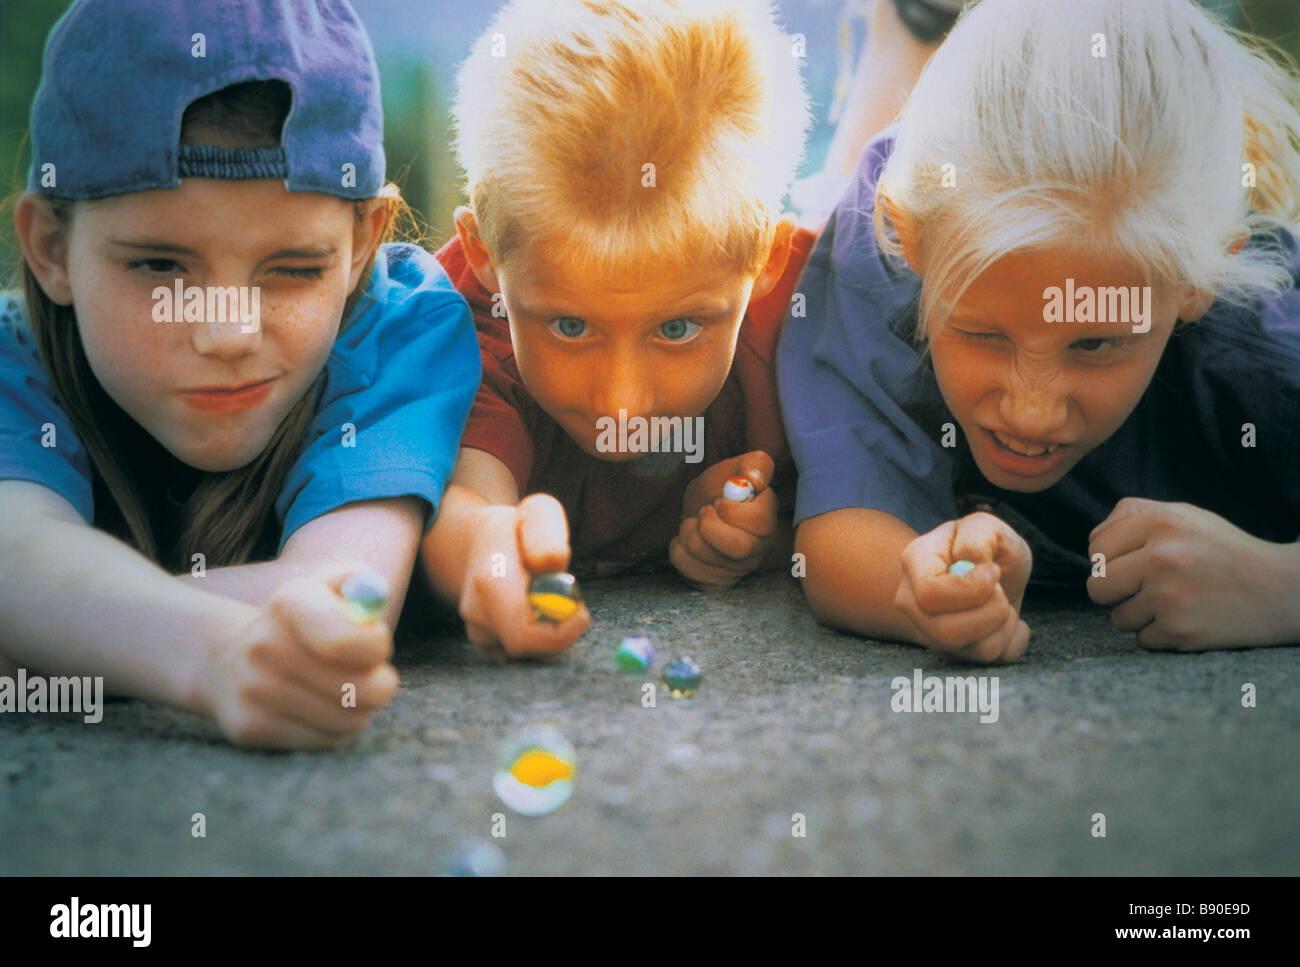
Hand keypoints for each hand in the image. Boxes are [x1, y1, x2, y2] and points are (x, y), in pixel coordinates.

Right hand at [197, 562, 400, 747]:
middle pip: (363, 690)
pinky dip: (335, 728)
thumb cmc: (302, 625)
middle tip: (377, 677)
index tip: (377, 645)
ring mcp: (254, 690)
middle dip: (382, 684)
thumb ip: (357, 581)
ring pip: (350, 720)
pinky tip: (319, 709)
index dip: (377, 646)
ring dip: (360, 708)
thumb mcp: (325, 589)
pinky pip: (326, 740)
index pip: (348, 641)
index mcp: (288, 602)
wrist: (226, 661)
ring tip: (345, 691)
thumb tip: (375, 594)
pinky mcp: (250, 728)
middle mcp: (264, 646)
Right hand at [457, 493, 590, 659]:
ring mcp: (479, 632)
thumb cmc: (517, 529)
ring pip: (528, 655)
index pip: (524, 634)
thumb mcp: (538, 512)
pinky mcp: (487, 645)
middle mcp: (477, 613)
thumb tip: (549, 566)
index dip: (561, 633)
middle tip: (570, 606)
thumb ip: (546, 534)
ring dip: (550, 635)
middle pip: (529, 650)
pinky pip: (523, 656)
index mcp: (491, 581)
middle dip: (559, 634)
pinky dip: (539, 641)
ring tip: (547, 603)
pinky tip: (536, 615)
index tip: (581, 613)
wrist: (477, 545)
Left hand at [669, 450, 778, 588]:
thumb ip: (754, 465)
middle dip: (709, 523)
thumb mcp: (735, 469)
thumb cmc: (719, 490)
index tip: (720, 500)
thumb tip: (754, 479)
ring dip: (689, 528)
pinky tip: (689, 539)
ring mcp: (734, 569)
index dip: (732, 509)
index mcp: (768, 521)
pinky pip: (684, 563)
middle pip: (738, 547)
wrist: (696, 511)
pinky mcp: (711, 581)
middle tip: (705, 510)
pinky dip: (677, 545)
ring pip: (704, 552)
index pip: (760, 521)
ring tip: (695, 521)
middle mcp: (757, 550)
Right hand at [893, 512, 1032, 662]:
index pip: (930, 594)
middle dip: (993, 613)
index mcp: (915, 563)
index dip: (971, 590)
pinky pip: (989, 662)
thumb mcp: (985, 526)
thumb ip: (977, 537)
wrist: (988, 571)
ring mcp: (929, 632)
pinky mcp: (952, 654)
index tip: (993, 571)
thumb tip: (974, 567)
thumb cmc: (984, 546)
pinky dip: (1012, 641)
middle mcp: (912, 602)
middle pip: (947, 632)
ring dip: (1005, 625)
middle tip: (1001, 591)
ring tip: (1004, 603)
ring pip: (972, 651)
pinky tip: (1007, 622)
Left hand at [1087, 497, 1298, 649]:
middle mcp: (1161, 557)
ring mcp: (1169, 596)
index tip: (1134, 563)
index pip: (1095, 549)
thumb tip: (1091, 542)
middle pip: (1095, 587)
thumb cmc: (1221, 550)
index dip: (1109, 560)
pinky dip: (1160, 635)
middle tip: (1143, 589)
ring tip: (1175, 602)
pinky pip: (1142, 639)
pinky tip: (1188, 619)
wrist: (1283, 590)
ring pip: (1117, 618)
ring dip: (1140, 615)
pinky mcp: (1179, 631)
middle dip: (1113, 592)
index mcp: (1159, 522)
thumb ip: (1132, 515)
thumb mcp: (1183, 516)